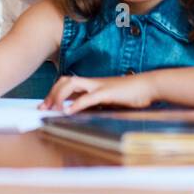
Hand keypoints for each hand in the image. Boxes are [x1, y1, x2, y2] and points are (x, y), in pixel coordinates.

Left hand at [42, 73, 156, 112]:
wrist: (149, 86)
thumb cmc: (132, 94)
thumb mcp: (110, 99)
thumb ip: (97, 103)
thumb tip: (83, 112)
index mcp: (92, 84)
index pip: (67, 83)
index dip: (54, 92)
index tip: (46, 105)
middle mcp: (93, 82)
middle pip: (65, 81)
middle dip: (51, 93)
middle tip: (43, 108)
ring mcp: (99, 86)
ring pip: (72, 84)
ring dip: (59, 96)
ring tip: (54, 109)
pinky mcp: (108, 92)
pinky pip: (88, 97)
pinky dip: (77, 104)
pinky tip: (69, 112)